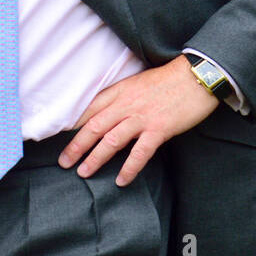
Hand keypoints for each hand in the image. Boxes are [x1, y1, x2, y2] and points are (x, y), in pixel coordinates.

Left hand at [58, 55, 219, 185]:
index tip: (59, 137)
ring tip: (84, 173)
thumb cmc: (169, 80)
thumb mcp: (138, 82)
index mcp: (120, 91)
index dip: (73, 124)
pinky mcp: (160, 129)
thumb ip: (121, 97)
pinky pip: (140, 152)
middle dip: (76, 146)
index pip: (90, 109)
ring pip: (111, 140)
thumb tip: (106, 113)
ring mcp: (142, 117)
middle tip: (64, 162)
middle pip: (94, 126)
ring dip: (95, 158)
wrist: (197, 75)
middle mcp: (127, 104)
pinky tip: (121, 180)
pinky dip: (129, 168)